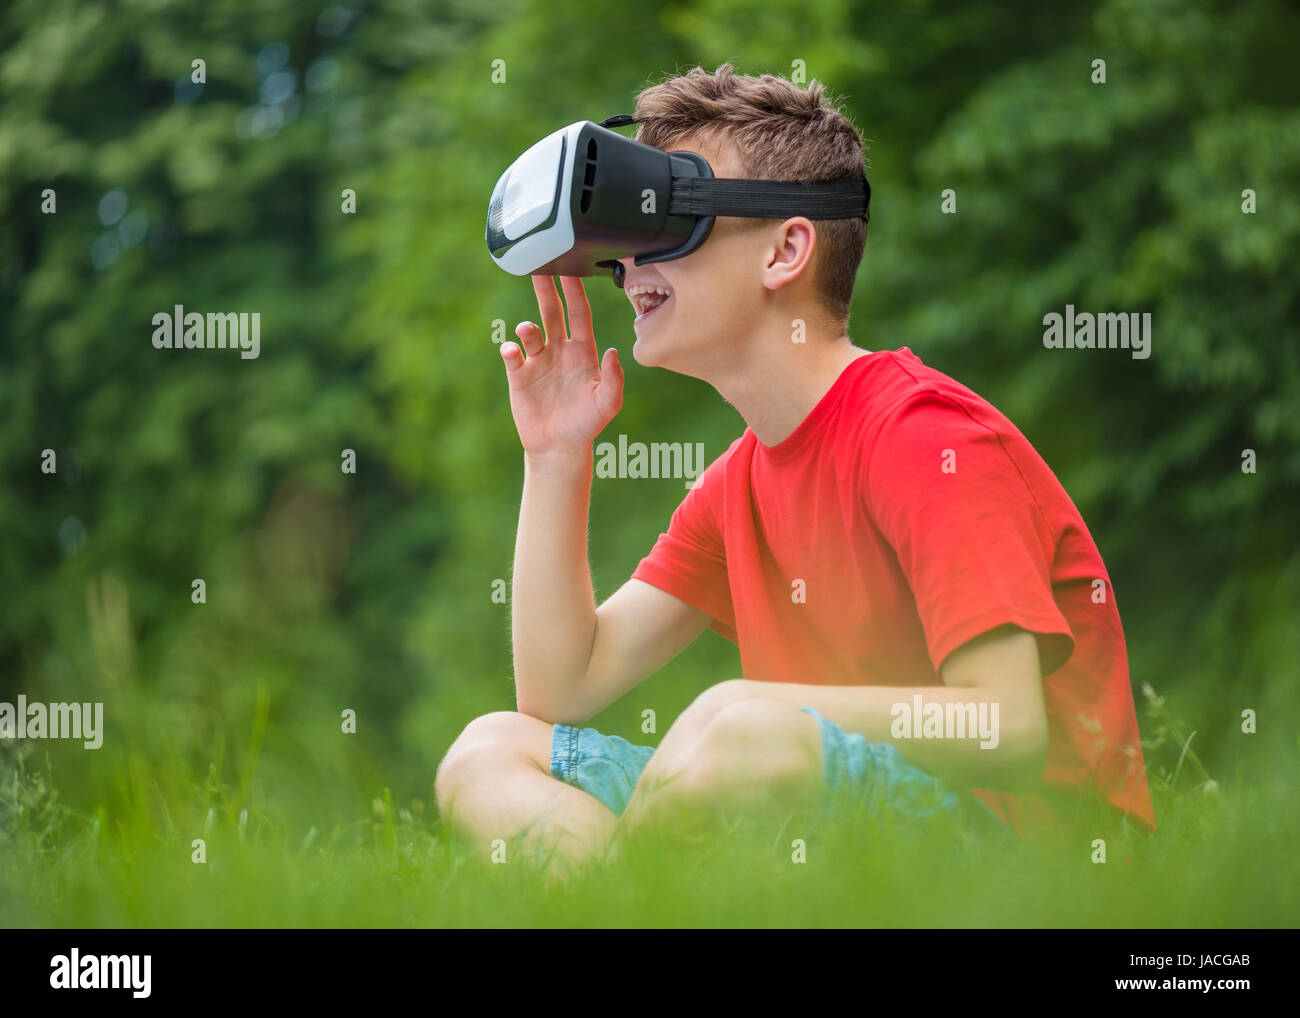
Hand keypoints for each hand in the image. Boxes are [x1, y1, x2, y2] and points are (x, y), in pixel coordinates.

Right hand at [501, 275, 623, 459]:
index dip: (575, 291)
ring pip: (531, 332)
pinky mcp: (518, 376)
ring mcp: (538, 361)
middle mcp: (560, 350)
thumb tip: (612, 351)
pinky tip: (513, 351)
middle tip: (539, 265)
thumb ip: (613, 378)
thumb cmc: (587, 425)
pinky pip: (512, 355)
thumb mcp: (607, 404)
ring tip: (528, 331)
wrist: (559, 448)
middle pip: (552, 312)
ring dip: (529, 328)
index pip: (579, 313)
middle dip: (546, 289)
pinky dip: (510, 349)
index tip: (570, 268)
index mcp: (583, 351)